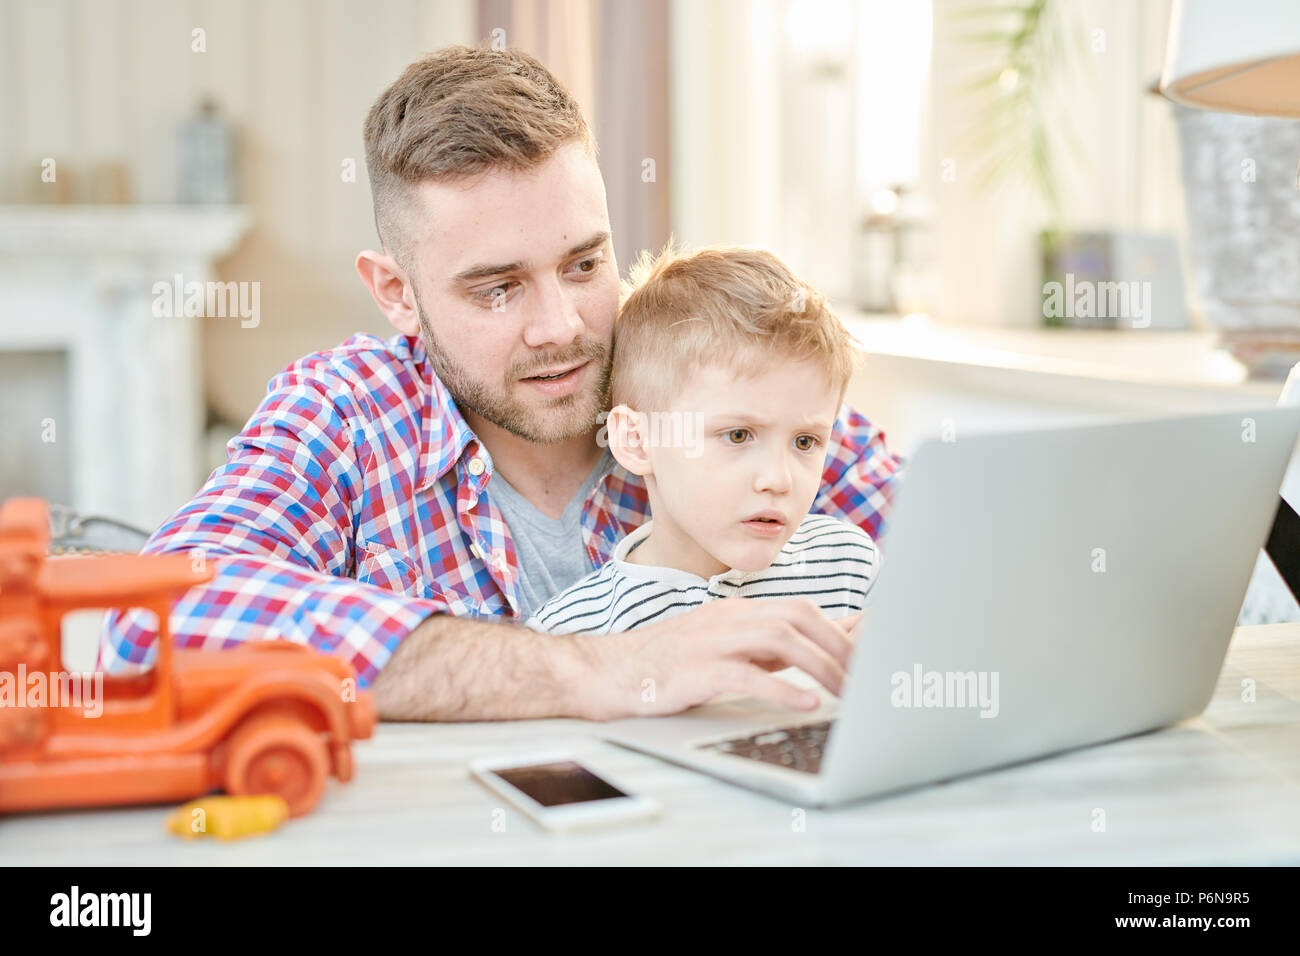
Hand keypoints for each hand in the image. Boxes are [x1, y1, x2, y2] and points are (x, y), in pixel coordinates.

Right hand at [575, 597, 853, 719]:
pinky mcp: (695, 669)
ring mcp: (712, 640)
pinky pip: (745, 673)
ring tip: (847, 693)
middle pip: (798, 616)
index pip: (802, 608)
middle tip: (868, 677)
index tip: (877, 650)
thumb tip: (822, 649)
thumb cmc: (668, 664)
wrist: (606, 671)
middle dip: (840, 645)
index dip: (843, 628)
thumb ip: (770, 647)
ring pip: (780, 639)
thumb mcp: (725, 648)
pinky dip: (780, 687)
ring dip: (821, 666)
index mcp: (739, 612)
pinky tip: (805, 702)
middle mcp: (730, 618)